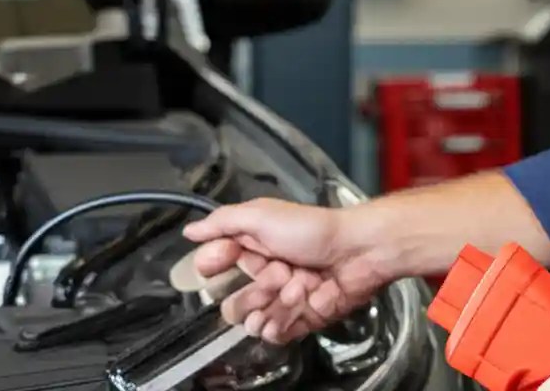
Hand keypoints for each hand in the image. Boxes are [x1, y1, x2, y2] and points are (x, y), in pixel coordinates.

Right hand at [182, 198, 392, 345]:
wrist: (358, 251)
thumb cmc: (315, 228)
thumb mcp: (262, 214)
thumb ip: (223, 222)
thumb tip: (190, 232)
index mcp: (254, 248)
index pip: (216, 266)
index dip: (214, 266)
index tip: (218, 261)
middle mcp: (266, 275)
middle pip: (233, 302)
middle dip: (254, 292)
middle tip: (279, 274)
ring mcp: (283, 300)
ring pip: (253, 321)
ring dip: (273, 305)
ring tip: (298, 289)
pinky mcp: (301, 319)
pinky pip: (275, 335)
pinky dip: (281, 325)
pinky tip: (293, 311)